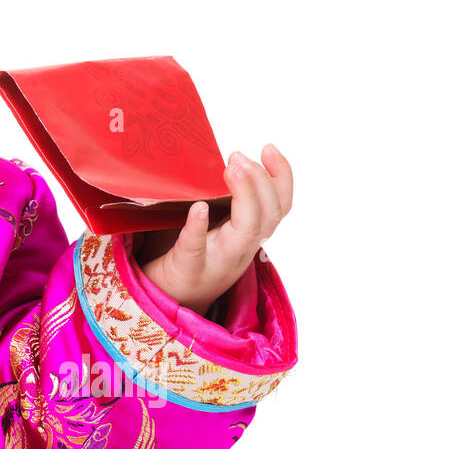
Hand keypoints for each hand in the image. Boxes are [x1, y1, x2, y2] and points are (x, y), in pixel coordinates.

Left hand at [134, 144, 292, 314]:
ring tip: (231, 169)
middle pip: (269, 217)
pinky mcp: (187, 270)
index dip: (282, 177)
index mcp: (248, 236)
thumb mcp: (216, 227)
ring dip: (244, 197)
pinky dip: (198, 229)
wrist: (166, 300)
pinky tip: (197, 208)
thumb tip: (222, 158)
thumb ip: (224, 201)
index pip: (279, 207)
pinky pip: (196, 250)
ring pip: (246, 233)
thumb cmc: (190, 254)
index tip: (268, 148)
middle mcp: (240, 249)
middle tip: (238, 157)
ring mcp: (217, 261)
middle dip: (260, 181)